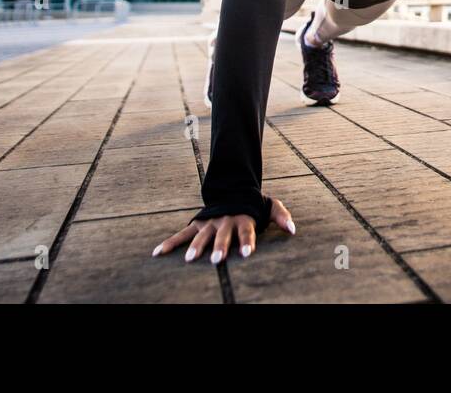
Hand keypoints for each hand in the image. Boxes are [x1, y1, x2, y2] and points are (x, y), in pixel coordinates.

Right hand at [152, 197, 295, 263]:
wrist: (231, 190)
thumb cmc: (252, 205)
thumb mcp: (269, 206)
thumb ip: (281, 216)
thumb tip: (293, 230)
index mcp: (243, 218)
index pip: (246, 231)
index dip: (247, 241)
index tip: (247, 253)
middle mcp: (225, 221)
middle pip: (223, 236)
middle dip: (220, 247)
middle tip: (217, 260)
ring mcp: (210, 223)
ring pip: (201, 235)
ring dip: (196, 247)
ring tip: (190, 259)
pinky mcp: (197, 224)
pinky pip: (181, 234)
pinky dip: (169, 243)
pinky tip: (157, 253)